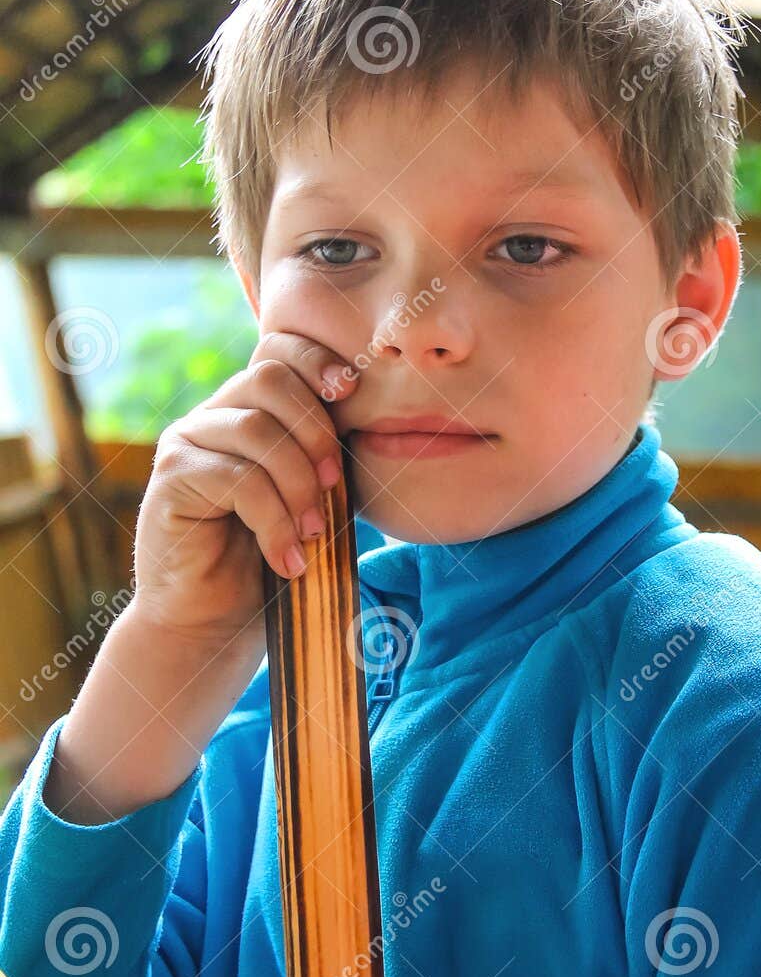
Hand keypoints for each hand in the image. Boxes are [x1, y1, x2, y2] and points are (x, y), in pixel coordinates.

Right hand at [130, 333, 358, 649]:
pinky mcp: (171, 478)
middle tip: (334, 486)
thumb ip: (325, 461)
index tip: (351, 392)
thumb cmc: (266, 563)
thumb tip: (372, 424)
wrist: (212, 624)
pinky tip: (286, 559)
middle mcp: (213, 416)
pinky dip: (274, 522)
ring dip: (299, 486)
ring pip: (258, 430)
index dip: (316, 360)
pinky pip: (238, 479)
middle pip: (270, 379)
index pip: (277, 352)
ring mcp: (186, 442)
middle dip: (316, 431)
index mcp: (249, 411)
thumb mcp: (309, 502)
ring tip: (312, 535)